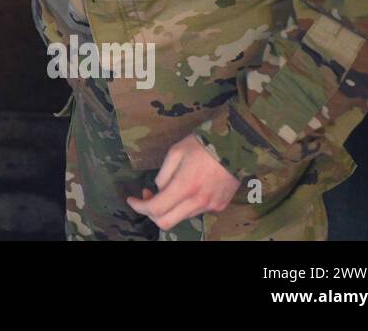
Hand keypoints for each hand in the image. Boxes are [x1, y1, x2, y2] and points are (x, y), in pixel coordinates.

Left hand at [125, 134, 241, 231]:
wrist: (236, 146)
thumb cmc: (202, 144)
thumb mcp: (175, 152)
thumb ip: (163, 175)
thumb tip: (158, 190)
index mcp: (184, 187)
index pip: (156, 209)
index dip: (139, 206)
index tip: (131, 199)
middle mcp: (198, 202)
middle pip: (167, 222)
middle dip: (151, 212)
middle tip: (147, 196)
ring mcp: (211, 206)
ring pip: (182, 217)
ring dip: (170, 207)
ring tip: (169, 188)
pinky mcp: (220, 206)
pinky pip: (197, 211)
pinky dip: (186, 204)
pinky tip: (188, 188)